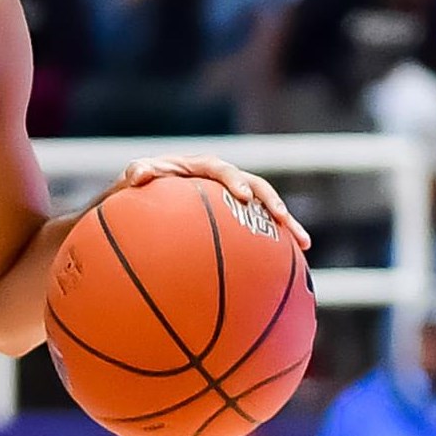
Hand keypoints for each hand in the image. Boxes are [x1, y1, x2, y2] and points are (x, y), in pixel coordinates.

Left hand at [117, 155, 311, 250]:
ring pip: (264, 210)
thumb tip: (138, 174)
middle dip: (271, 201)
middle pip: (255, 187)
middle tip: (281, 219)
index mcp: (200, 168)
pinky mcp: (236, 220)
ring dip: (286, 225)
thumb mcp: (131, 181)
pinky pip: (258, 232)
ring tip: (304, 244)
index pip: (221, 170)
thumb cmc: (134, 192)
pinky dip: (275, 247)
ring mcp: (231, 201)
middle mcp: (221, 182)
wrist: (140, 206)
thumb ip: (138, 173)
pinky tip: (293, 267)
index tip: (243, 197)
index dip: (235, 180)